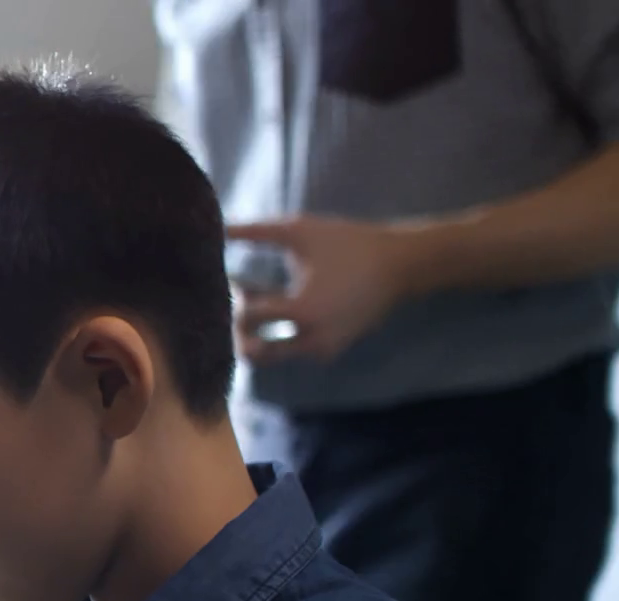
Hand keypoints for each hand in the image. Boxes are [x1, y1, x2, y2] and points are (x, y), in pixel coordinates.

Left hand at [227, 217, 421, 363]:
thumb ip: (255, 231)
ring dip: (258, 332)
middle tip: (245, 298)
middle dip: (241, 326)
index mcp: (302, 310)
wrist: (401, 264)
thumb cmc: (348, 242)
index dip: (236, 297)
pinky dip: (280, 334)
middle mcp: (311, 339)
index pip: (246, 319)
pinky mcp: (330, 352)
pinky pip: (291, 352)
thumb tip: (218, 228)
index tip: (237, 278)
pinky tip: (282, 306)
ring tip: (263, 299)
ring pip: (270, 355)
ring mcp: (322, 350)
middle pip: (252, 350)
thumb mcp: (300, 231)